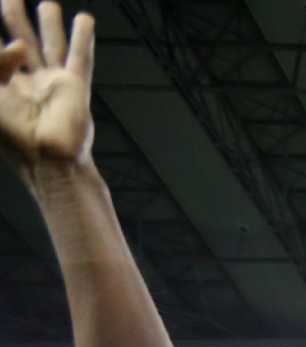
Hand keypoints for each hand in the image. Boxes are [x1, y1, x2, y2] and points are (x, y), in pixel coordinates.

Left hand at [0, 0, 94, 179]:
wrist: (45, 158)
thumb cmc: (12, 135)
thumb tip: (16, 44)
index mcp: (4, 86)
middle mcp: (29, 82)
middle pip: (20, 41)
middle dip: (13, 17)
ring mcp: (54, 83)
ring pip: (50, 45)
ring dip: (49, 23)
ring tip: (48, 5)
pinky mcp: (76, 87)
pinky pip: (79, 57)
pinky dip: (82, 38)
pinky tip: (85, 20)